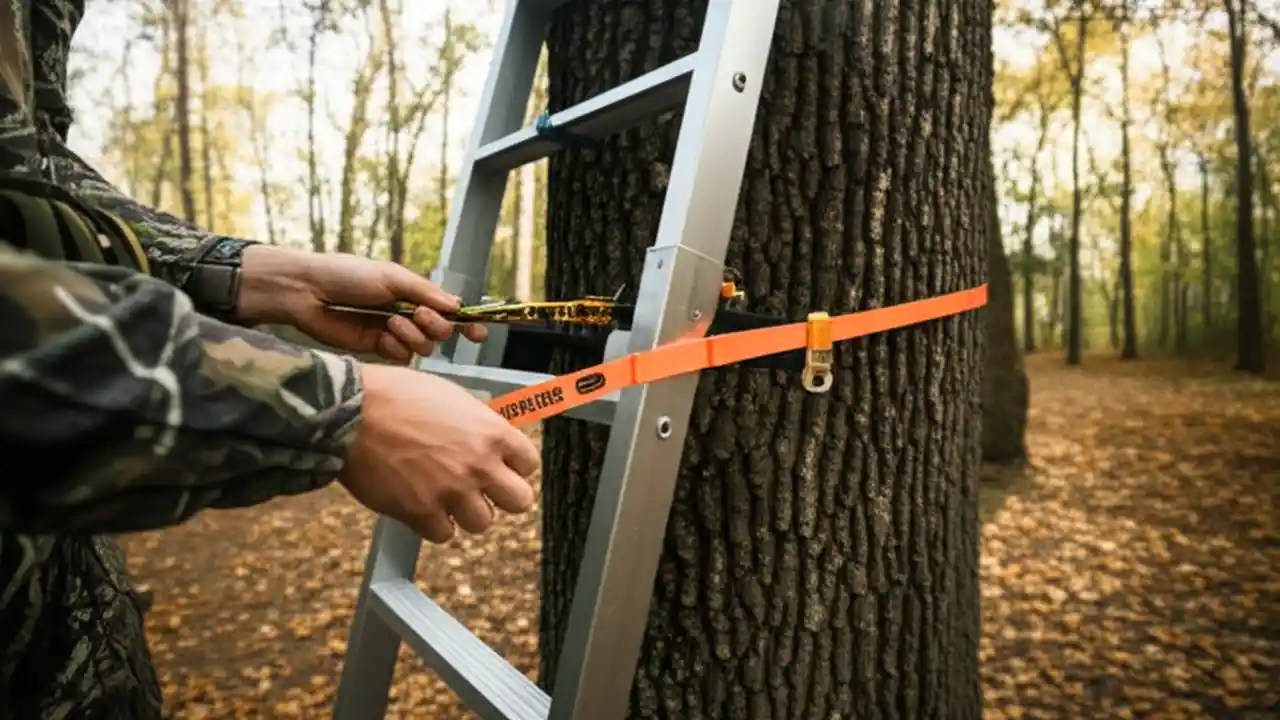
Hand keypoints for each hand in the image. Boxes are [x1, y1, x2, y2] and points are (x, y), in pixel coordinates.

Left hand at [237, 245, 486, 362]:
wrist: (310, 293)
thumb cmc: (348, 275)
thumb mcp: (391, 277)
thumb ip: (425, 292)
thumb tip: (457, 306)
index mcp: (414, 293)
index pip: (450, 310)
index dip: (467, 323)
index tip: (479, 334)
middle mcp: (408, 314)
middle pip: (442, 332)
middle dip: (435, 326)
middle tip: (418, 316)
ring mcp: (394, 333)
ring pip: (424, 347)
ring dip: (412, 335)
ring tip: (389, 323)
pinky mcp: (377, 350)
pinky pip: (403, 357)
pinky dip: (397, 347)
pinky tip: (381, 336)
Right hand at [338, 363, 540, 542]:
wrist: (350, 412)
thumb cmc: (395, 396)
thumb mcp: (449, 395)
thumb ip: (476, 421)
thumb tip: (488, 436)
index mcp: (491, 432)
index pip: (529, 464)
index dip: (514, 466)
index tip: (501, 467)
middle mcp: (478, 465)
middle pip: (520, 502)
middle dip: (502, 497)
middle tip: (482, 490)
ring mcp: (451, 492)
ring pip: (482, 523)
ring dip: (465, 512)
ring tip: (445, 496)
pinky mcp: (421, 513)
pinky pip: (444, 535)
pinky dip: (434, 524)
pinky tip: (422, 505)